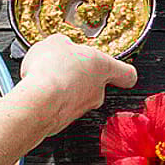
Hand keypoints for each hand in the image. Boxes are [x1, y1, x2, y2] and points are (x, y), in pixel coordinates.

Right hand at [16, 35, 137, 136]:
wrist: (38, 102)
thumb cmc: (52, 71)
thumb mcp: (57, 42)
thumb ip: (65, 45)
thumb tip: (62, 48)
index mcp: (103, 66)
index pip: (127, 74)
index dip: (123, 72)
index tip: (120, 70)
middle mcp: (97, 91)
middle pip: (96, 84)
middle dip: (80, 75)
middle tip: (64, 66)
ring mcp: (82, 109)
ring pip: (76, 96)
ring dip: (62, 87)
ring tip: (44, 77)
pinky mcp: (64, 121)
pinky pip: (59, 107)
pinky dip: (49, 99)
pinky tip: (37, 90)